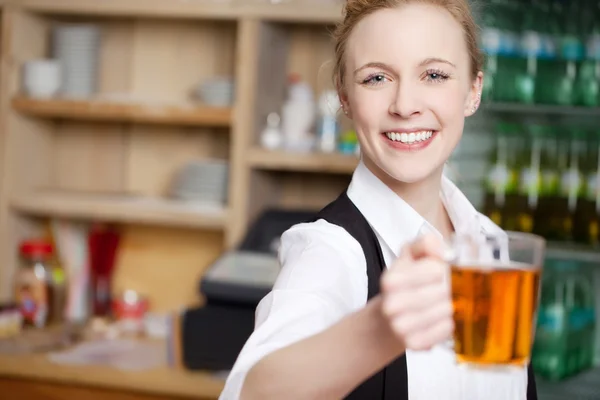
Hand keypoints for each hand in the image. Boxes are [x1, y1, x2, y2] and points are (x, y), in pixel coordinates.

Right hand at [380, 234, 452, 350]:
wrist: (387, 319)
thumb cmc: (405, 284)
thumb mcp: (410, 256)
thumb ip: (425, 244)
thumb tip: (441, 251)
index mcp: (391, 280)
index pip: (436, 270)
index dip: (445, 269)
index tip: (442, 271)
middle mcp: (393, 304)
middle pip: (443, 291)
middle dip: (451, 287)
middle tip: (448, 288)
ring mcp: (401, 326)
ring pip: (446, 311)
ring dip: (452, 305)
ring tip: (445, 302)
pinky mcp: (413, 343)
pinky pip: (445, 330)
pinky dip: (449, 322)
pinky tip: (443, 318)